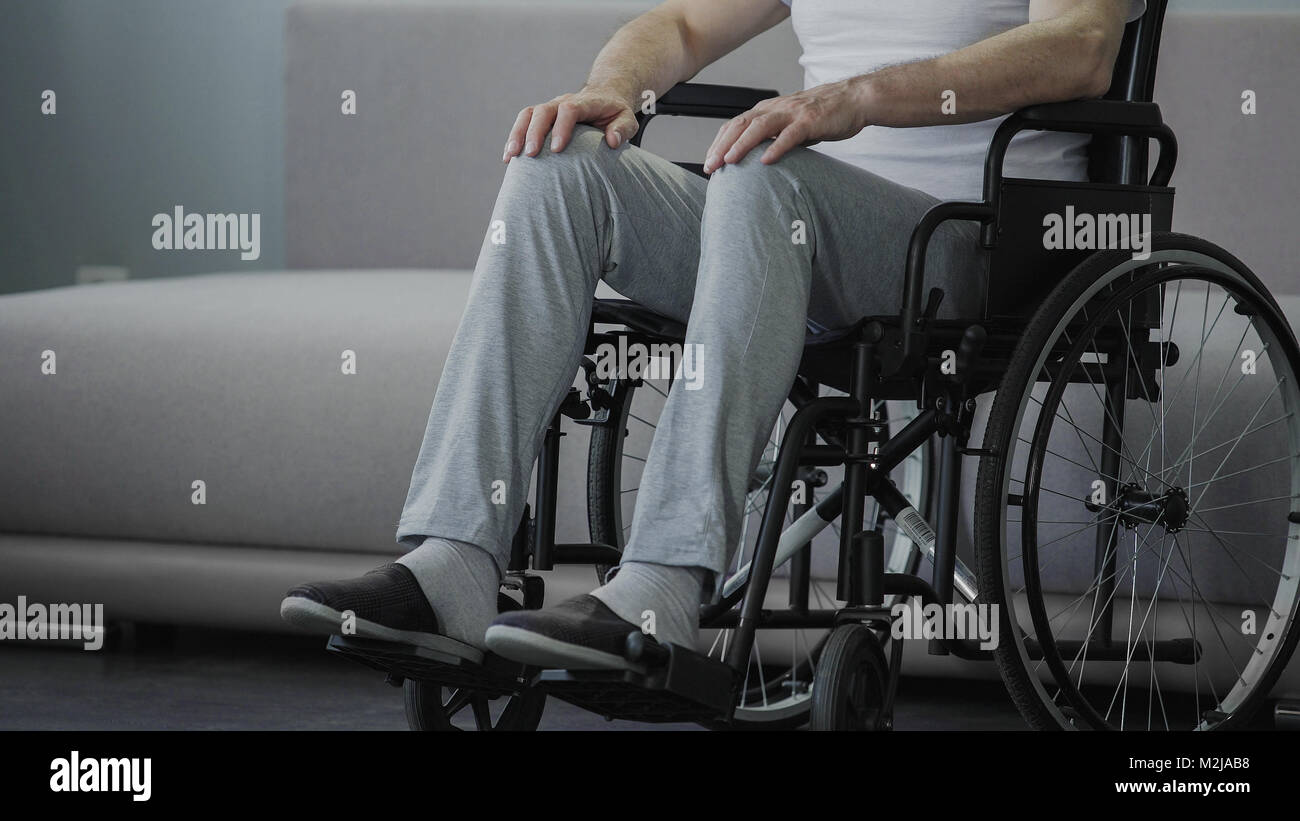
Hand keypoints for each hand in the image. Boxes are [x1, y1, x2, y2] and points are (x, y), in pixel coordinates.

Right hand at [503, 86, 639, 161]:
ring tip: (511, 156)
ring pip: (529, 115)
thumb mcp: (627, 119)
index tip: (557, 149)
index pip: (569, 109)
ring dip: (517, 134)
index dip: (561, 127)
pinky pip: (524, 122)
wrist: (604, 97)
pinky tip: (508, 158)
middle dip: (534, 132)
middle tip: (531, 155)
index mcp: (585, 102)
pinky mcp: (542, 116)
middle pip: (543, 110)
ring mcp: (550, 108)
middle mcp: (563, 102)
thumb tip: (612, 141)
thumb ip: (623, 129)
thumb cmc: (616, 113)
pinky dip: (514, 138)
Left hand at [702, 78, 870, 173]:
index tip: (709, 162)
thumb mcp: (791, 125)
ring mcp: (793, 113)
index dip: (719, 143)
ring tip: (729, 161)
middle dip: (722, 146)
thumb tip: (757, 160)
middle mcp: (776, 108)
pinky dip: (776, 147)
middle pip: (741, 125)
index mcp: (768, 109)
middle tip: (710, 166)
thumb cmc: (823, 114)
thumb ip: (774, 137)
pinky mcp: (810, 120)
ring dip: (742, 144)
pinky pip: (790, 134)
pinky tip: (766, 160)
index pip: (735, 125)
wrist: (854, 99)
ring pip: (760, 127)